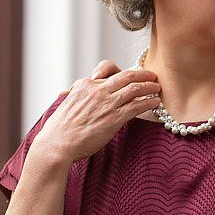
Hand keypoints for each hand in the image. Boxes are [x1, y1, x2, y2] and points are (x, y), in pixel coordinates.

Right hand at [31, 60, 159, 163]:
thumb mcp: (65, 104)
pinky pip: (137, 106)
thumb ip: (73, 96)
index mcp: (85, 84)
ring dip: (150, 86)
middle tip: (152, 75)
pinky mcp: (114, 118)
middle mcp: (97, 90)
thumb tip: (68, 93)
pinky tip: (155, 102)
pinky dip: (149, 102)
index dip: (123, 72)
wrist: (58, 144)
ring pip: (135, 89)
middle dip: (143, 73)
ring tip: (157, 88)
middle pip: (126, 75)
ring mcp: (107, 103)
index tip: (132, 75)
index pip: (108, 70)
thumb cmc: (59, 129)